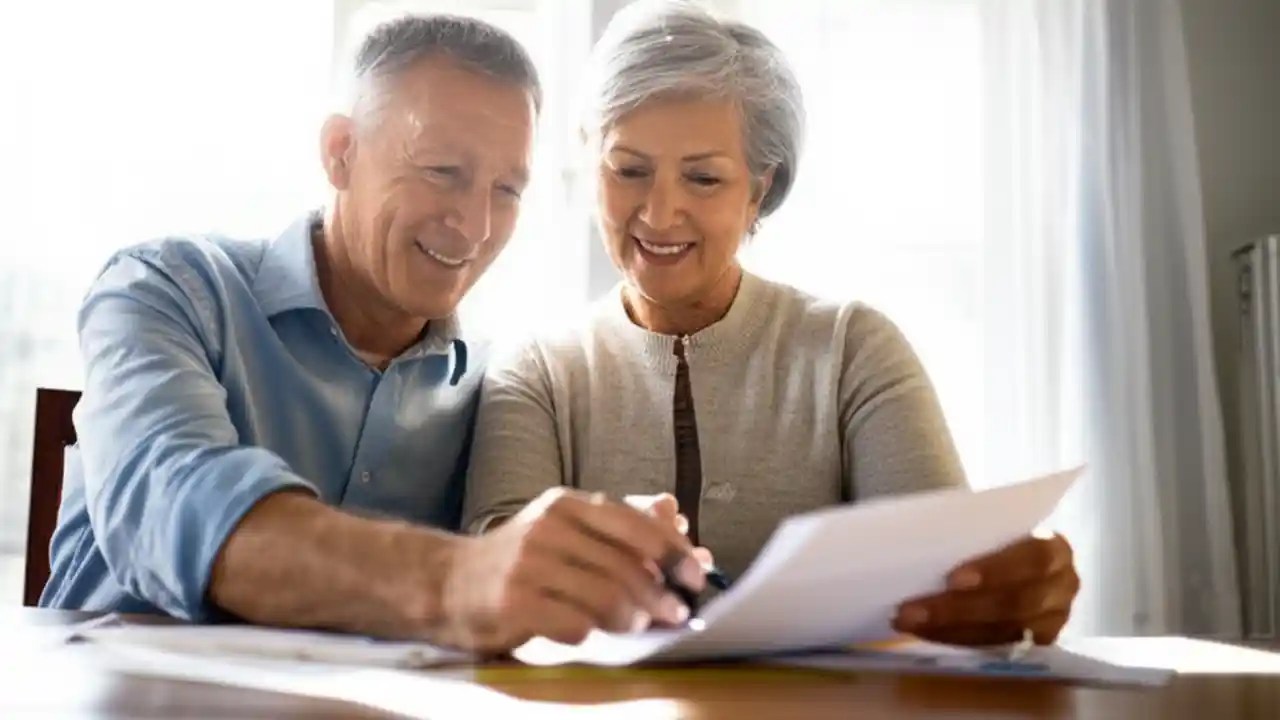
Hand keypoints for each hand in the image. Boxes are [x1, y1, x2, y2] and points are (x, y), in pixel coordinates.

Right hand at [436, 488, 705, 652]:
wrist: (447, 582)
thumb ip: (620, 523)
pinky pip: (573, 624)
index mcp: (566, 505)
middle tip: (677, 612)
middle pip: (625, 564)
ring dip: (632, 616)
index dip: (673, 550)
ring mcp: (528, 565)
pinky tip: (589, 631)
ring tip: (638, 624)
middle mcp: (548, 528)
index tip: (696, 573)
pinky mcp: (514, 603)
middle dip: (660, 593)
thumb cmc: (520, 559)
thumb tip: (678, 516)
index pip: (634, 523)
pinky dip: (591, 631)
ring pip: (605, 596)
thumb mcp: (566, 528)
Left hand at [892, 533, 1078, 645]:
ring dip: (948, 629)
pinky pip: (992, 647)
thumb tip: (920, 536)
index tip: (952, 579)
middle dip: (957, 609)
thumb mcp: (988, 522)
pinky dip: (955, 639)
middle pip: (1012, 603)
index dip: (995, 570)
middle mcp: (1062, 588)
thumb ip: (970, 529)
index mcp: (1055, 549)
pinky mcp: (1034, 644)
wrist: (1004, 550)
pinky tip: (923, 632)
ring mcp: (1051, 621)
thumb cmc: (992, 531)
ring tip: (907, 622)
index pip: (1033, 559)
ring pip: (999, 631)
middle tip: (910, 610)